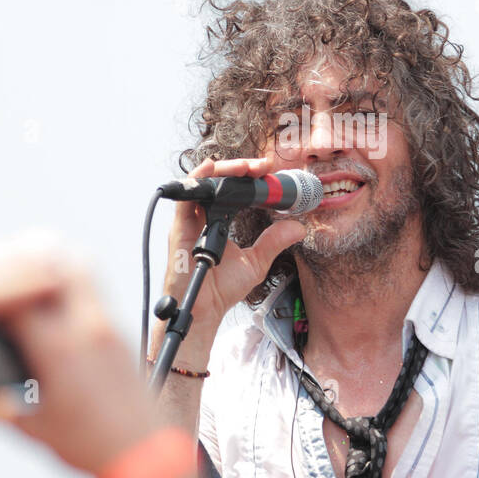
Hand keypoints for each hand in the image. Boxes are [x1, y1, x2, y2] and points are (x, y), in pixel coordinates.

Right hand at [0, 258, 155, 475]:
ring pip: (82, 267)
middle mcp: (86, 328)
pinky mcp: (120, 332)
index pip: (20, 297)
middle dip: (22, 258)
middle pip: (54, 264)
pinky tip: (56, 296)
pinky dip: (73, 281)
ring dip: (53, 262)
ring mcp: (108, 326)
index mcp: (59, 351)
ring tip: (28, 271)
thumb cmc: (93, 447)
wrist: (146, 455)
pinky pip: (95, 289)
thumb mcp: (36, 431)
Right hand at [157, 157, 305, 365]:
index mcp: (217, 220)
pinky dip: (197, 180)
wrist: (204, 310)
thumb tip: (298, 227)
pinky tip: (211, 168)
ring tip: (247, 167)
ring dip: (224, 170)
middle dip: (241, 168)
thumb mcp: (257, 261)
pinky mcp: (180, 229)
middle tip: (263, 166)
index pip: (232, 189)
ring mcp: (190, 221)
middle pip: (218, 181)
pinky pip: (185, 198)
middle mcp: (202, 216)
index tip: (271, 172)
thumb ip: (274, 241)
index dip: (249, 177)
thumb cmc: (221, 288)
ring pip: (203, 183)